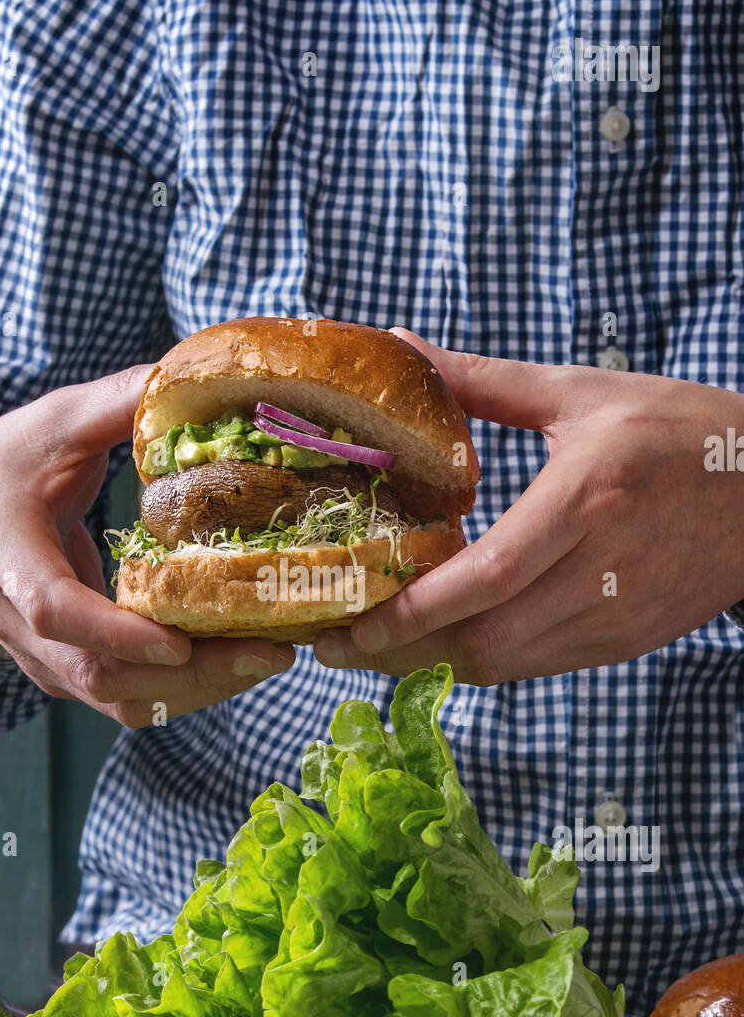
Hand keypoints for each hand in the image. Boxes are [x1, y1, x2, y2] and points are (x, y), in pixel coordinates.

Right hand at [0, 365, 293, 722]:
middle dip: (189, 675)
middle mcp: (18, 620)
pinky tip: (238, 661)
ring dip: (197, 690)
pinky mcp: (68, 671)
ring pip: (118, 699)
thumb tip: (187, 374)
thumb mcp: (54, 421)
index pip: (53, 610)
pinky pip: (126, 697)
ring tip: (268, 658)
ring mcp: (43, 656)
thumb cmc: (5, 466)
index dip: (116, 633)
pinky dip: (184, 689)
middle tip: (269, 652)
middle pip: (99, 675)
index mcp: (5, 552)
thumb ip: (118, 402)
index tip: (178, 642)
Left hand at [314, 331, 743, 682]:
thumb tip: (402, 349)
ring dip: (430, 665)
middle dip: (399, 652)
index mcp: (587, 499)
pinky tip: (437, 648)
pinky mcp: (624, 642)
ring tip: (370, 649)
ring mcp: (616, 616)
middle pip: (484, 639)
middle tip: (333, 646)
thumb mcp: (583, 394)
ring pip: (504, 665)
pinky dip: (478, 663)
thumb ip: (485, 383)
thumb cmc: (683, 432)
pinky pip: (535, 667)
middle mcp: (602, 569)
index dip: (412, 611)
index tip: (348, 622)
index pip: (486, 577)